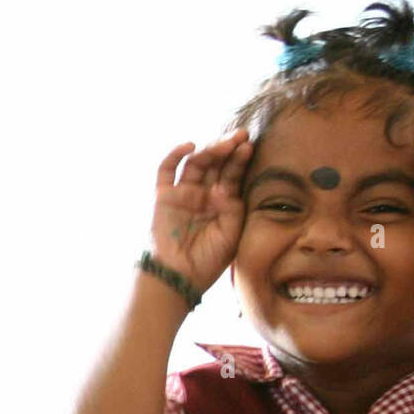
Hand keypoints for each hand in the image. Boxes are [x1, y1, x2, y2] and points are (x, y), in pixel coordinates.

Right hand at [148, 131, 253, 296]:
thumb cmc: (207, 261)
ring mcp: (183, 194)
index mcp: (222, 205)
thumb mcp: (232, 234)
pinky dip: (175, 154)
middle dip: (229, 148)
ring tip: (226, 142)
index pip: (232, 176)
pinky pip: (166, 170)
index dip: (240, 161)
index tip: (249, 148)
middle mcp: (203, 195)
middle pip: (216, 164)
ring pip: (197, 163)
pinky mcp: (164, 196)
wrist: (179, 277)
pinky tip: (191, 145)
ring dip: (211, 149)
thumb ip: (234, 207)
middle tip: (242, 135)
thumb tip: (227, 185)